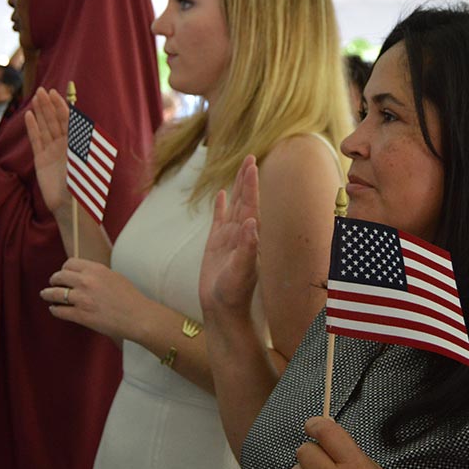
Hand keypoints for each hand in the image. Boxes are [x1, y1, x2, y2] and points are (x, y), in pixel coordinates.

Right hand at [24, 87, 71, 218]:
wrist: (70, 206)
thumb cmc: (83, 186)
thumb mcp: (86, 161)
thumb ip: (81, 143)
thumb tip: (81, 123)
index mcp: (78, 144)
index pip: (69, 121)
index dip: (62, 107)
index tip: (55, 93)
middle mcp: (65, 146)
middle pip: (55, 121)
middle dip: (49, 105)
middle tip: (42, 90)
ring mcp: (52, 152)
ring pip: (45, 128)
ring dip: (40, 112)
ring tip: (35, 98)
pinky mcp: (41, 160)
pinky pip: (36, 140)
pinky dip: (32, 128)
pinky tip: (28, 116)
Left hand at [40, 258, 144, 341]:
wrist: (138, 316)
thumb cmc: (130, 298)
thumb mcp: (114, 277)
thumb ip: (97, 274)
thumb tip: (84, 275)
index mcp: (96, 269)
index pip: (70, 263)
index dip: (64, 269)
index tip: (63, 273)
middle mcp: (86, 281)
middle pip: (59, 276)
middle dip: (54, 280)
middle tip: (53, 284)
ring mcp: (82, 299)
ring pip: (55, 293)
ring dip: (48, 294)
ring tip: (45, 295)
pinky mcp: (81, 315)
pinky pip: (60, 311)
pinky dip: (55, 310)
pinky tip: (54, 309)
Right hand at [199, 155, 260, 321]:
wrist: (223, 311)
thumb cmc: (234, 295)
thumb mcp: (242, 272)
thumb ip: (247, 248)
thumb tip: (251, 224)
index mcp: (249, 237)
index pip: (251, 205)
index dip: (251, 185)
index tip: (252, 164)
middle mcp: (242, 234)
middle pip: (245, 200)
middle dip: (247, 179)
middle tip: (250, 157)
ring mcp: (229, 239)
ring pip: (233, 206)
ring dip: (237, 188)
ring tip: (241, 169)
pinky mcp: (216, 245)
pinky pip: (218, 220)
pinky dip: (221, 206)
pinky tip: (221, 194)